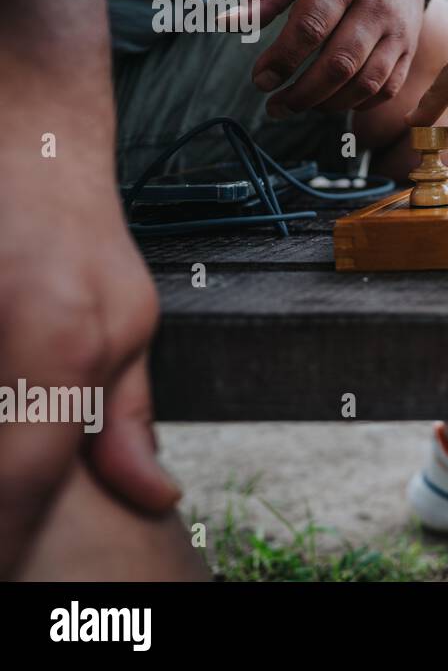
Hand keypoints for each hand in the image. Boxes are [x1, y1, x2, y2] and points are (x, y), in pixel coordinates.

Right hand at [0, 176, 177, 575]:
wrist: (17, 148)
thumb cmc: (74, 233)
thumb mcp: (128, 319)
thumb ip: (125, 417)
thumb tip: (153, 493)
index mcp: (58, 350)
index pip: (19, 484)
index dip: (9, 546)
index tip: (16, 577)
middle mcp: (6, 347)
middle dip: (6, 509)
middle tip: (22, 537)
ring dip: (3, 467)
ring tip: (25, 473)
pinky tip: (10, 406)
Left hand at [247, 0, 427, 116]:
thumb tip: (225, 23)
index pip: (311, 28)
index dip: (283, 60)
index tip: (260, 80)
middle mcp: (375, 8)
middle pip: (340, 63)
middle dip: (303, 93)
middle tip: (275, 105)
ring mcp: (398, 33)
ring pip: (366, 83)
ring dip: (328, 104)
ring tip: (298, 106)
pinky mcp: (409, 51)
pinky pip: (386, 90)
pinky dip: (356, 104)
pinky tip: (330, 102)